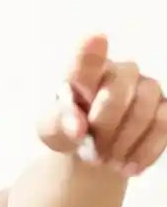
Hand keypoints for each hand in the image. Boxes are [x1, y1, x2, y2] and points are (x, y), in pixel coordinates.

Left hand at [39, 34, 166, 176]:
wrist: (92, 147)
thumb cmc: (68, 129)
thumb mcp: (51, 130)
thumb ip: (58, 124)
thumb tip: (77, 129)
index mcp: (85, 71)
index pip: (86, 59)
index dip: (91, 52)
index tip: (95, 39)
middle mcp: (120, 71)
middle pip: (118, 90)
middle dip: (104, 127)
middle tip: (90, 154)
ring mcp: (147, 86)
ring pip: (144, 108)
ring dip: (123, 142)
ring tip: (106, 163)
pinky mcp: (165, 107)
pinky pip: (164, 124)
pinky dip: (144, 151)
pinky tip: (128, 167)